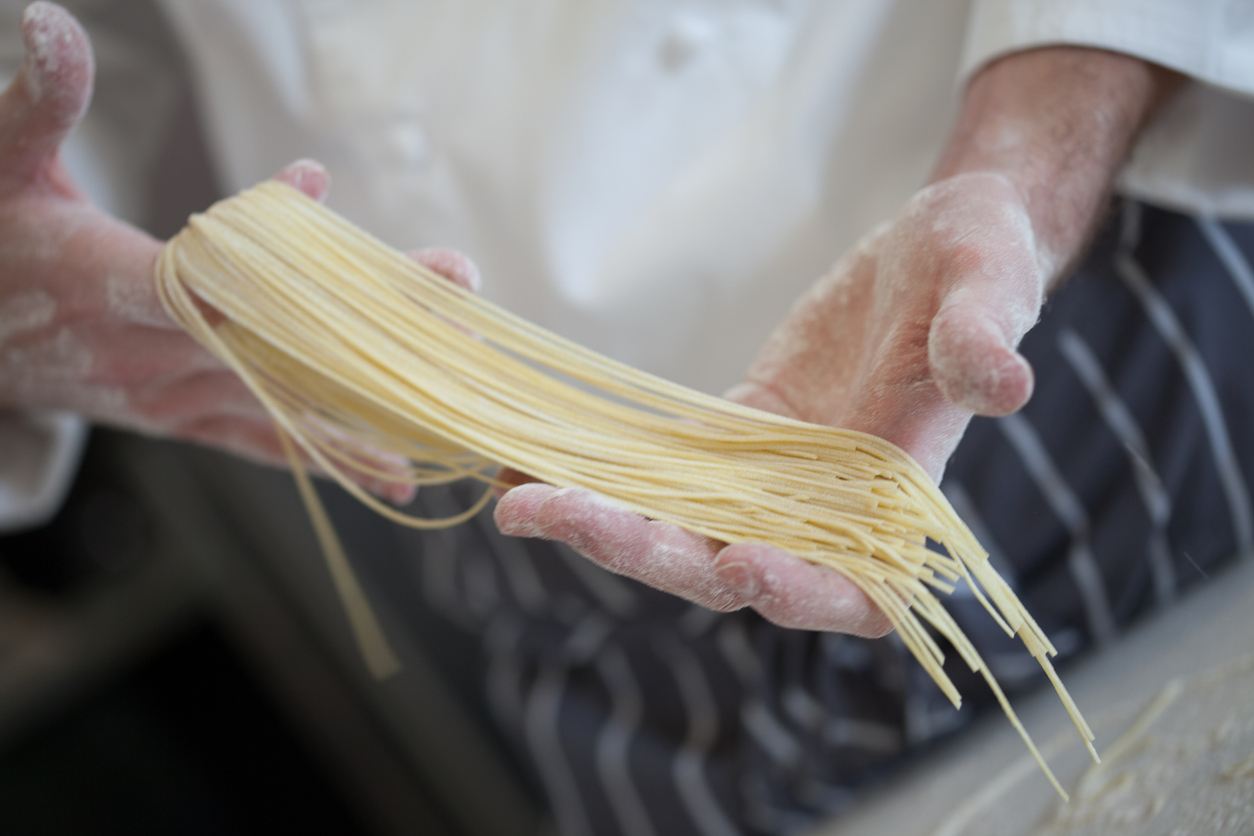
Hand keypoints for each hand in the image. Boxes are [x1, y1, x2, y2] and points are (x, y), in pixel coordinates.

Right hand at [0, 3, 477, 500]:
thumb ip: (39, 101)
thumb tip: (52, 22)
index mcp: (103, 284)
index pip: (195, 274)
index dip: (261, 253)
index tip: (322, 202)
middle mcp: (145, 354)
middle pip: (274, 335)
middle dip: (369, 314)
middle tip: (457, 290)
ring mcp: (170, 398)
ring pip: (287, 394)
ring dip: (376, 387)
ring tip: (461, 376)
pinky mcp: (186, 421)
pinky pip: (267, 444)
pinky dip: (332, 456)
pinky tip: (399, 479)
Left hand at [495, 175, 1036, 637]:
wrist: (939, 244)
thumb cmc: (983, 262)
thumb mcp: (991, 282)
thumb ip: (986, 336)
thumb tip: (1004, 382)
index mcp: (902, 494)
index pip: (855, 580)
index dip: (802, 591)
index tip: (742, 566)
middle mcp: (830, 506)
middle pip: (732, 562)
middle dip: (644, 550)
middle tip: (549, 517)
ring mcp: (776, 477)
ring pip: (684, 524)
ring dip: (603, 519)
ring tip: (518, 499)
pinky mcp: (739, 437)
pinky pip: (664, 468)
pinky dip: (606, 469)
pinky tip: (533, 457)